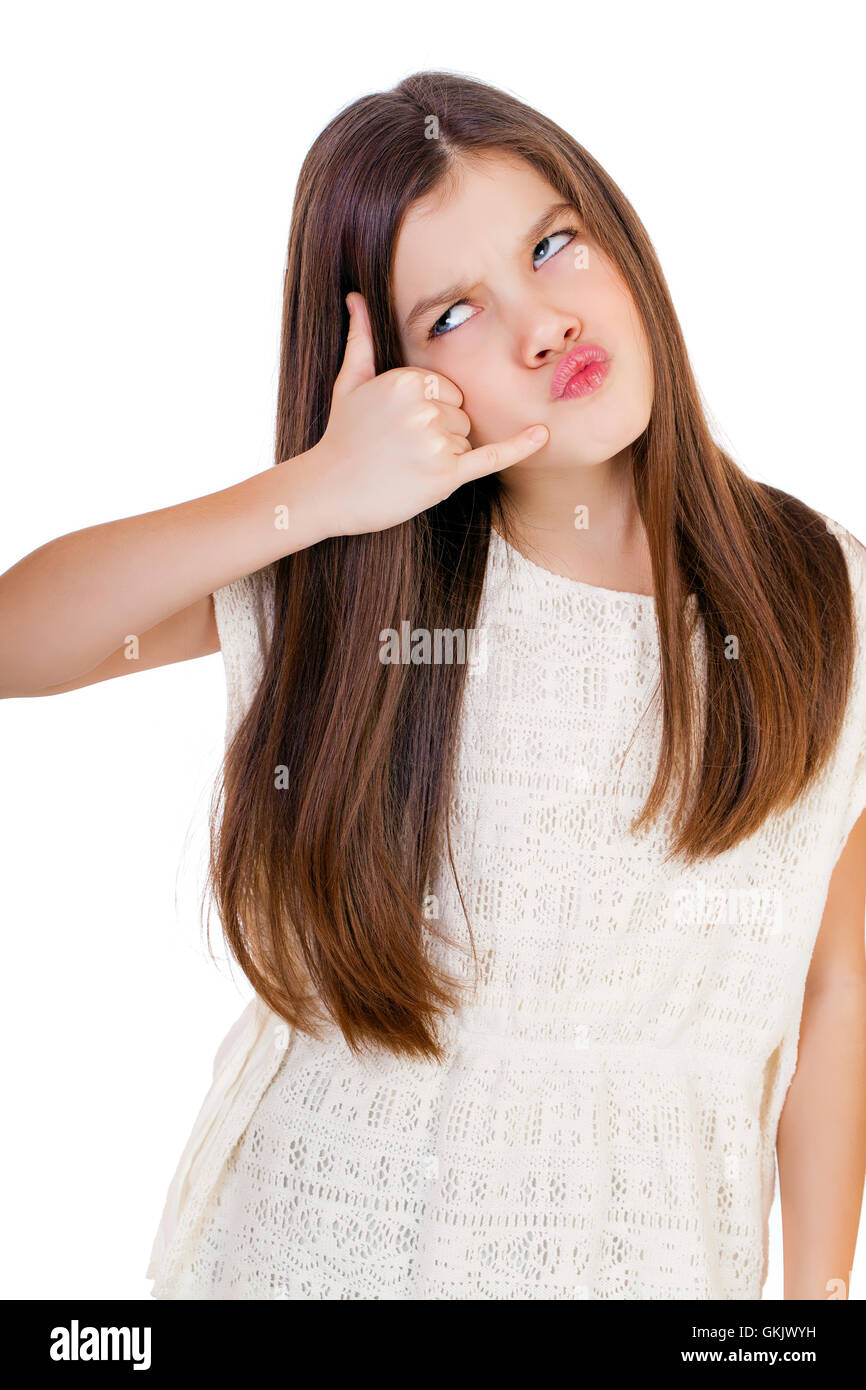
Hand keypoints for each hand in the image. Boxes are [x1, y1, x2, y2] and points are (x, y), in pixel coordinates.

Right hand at [307, 292, 548, 537]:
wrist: (327, 491)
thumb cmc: (341, 438)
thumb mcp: (350, 383)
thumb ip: (361, 339)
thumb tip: (356, 296)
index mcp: (407, 379)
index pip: (448, 390)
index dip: (429, 412)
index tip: (399, 428)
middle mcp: (423, 407)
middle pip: (460, 415)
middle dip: (438, 435)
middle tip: (400, 451)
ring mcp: (434, 441)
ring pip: (466, 441)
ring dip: (444, 457)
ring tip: (405, 466)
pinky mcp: (444, 475)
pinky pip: (491, 457)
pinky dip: (519, 447)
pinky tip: (543, 434)